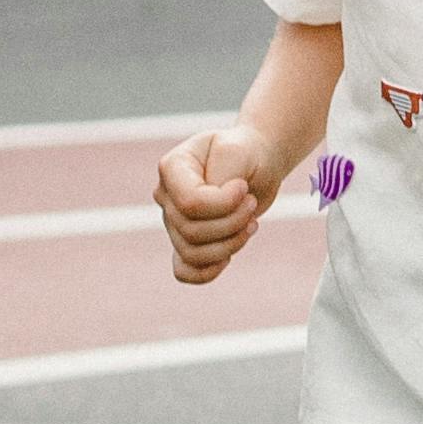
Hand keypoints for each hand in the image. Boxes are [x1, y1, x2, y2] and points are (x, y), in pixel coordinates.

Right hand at [155, 124, 280, 283]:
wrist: (256, 162)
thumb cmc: (247, 152)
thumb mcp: (239, 151)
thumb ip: (223, 175)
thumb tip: (214, 206)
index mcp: (172, 167)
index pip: (190, 204)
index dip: (224, 204)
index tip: (244, 187)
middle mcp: (166, 196)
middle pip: (192, 231)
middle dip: (233, 223)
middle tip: (252, 203)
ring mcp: (173, 220)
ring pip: (192, 253)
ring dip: (230, 245)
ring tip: (251, 223)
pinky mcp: (187, 240)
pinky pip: (185, 270)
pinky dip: (207, 271)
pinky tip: (228, 257)